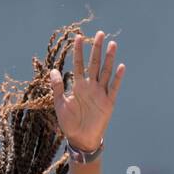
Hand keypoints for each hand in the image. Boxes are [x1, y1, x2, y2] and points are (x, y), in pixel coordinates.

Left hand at [48, 30, 124, 153]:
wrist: (80, 139)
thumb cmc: (69, 123)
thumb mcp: (60, 104)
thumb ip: (57, 88)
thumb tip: (53, 70)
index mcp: (79, 86)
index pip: (79, 65)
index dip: (79, 52)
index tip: (78, 37)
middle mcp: (91, 86)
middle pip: (95, 64)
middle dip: (97, 49)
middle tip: (100, 33)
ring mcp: (101, 93)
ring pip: (106, 72)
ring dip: (109, 59)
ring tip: (112, 44)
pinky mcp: (109, 102)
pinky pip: (114, 88)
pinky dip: (118, 78)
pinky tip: (121, 66)